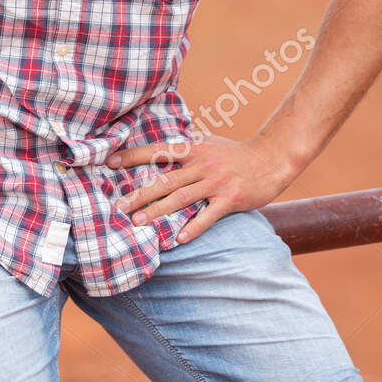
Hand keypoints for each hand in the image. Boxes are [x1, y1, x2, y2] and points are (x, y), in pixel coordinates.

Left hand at [105, 133, 295, 242]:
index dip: (132, 156)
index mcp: (192, 148)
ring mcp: (216, 182)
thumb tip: (156, 149)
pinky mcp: (231, 199)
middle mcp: (201, 164)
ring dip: (158, 211)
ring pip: (181, 198)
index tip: (109, 162)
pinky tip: (178, 238)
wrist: (271, 158)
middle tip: (118, 206)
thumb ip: (183, 147)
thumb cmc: (234, 153)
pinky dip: (193, 227)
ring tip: (137, 222)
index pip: (157, 150)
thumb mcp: (207, 142)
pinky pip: (208, 216)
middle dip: (140, 194)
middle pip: (165, 180)